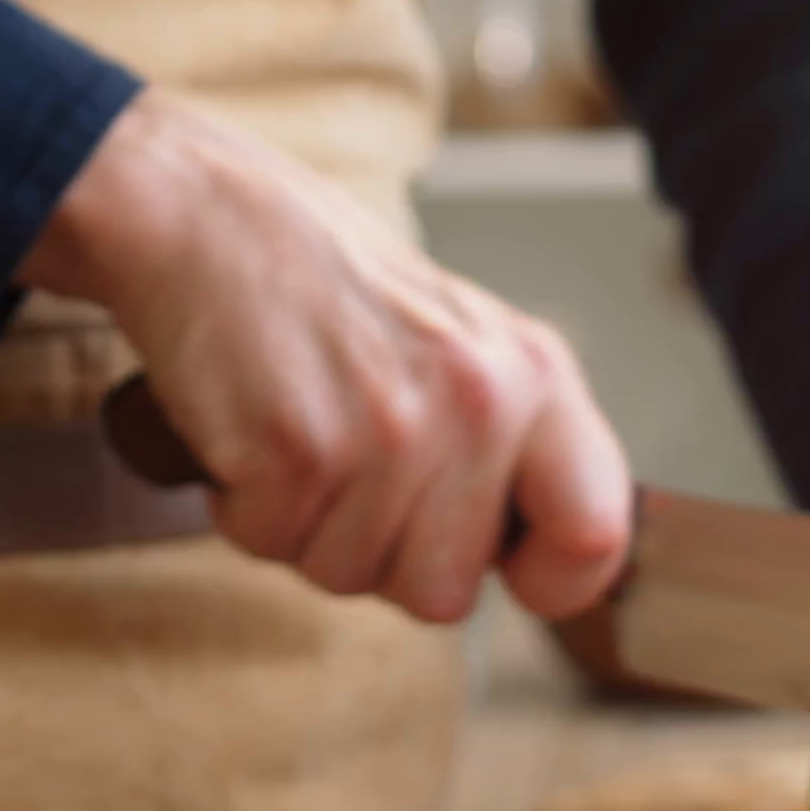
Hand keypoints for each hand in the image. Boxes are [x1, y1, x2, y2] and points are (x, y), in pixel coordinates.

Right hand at [18, 88, 631, 622]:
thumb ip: (519, 443)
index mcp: (536, 375)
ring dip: (308, 527)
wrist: (213, 217)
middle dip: (385, 553)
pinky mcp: (296, 447)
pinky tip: (255, 430)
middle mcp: (479, 402)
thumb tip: (559, 561)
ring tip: (304, 432)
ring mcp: (390, 429)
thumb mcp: (468, 343)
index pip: (596, 536)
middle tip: (354, 464)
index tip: (516, 571)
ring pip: (350, 577)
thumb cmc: (336, 289)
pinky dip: (246, 505)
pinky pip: (271, 544)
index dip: (555, 579)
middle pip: (445, 593)